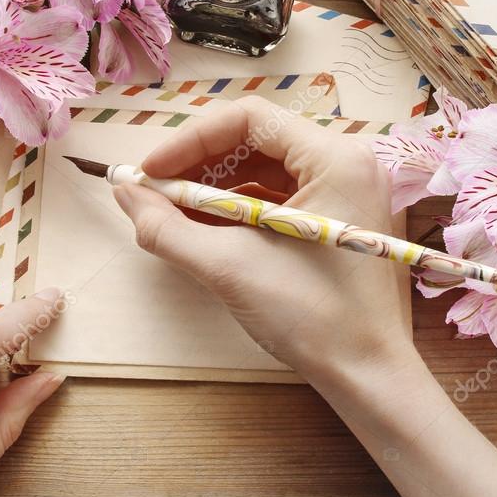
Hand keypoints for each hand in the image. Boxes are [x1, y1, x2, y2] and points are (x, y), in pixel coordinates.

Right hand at [113, 99, 496, 496]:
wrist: (371, 378)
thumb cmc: (314, 318)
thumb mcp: (228, 267)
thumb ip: (166, 227)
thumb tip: (125, 192)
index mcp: (336, 157)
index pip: (249, 119)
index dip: (190, 141)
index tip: (151, 173)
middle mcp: (352, 162)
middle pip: (259, 141)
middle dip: (200, 166)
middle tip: (156, 194)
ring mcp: (353, 192)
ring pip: (269, 170)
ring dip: (218, 189)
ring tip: (175, 216)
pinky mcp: (345, 221)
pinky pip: (285, 197)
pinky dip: (244, 210)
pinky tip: (210, 231)